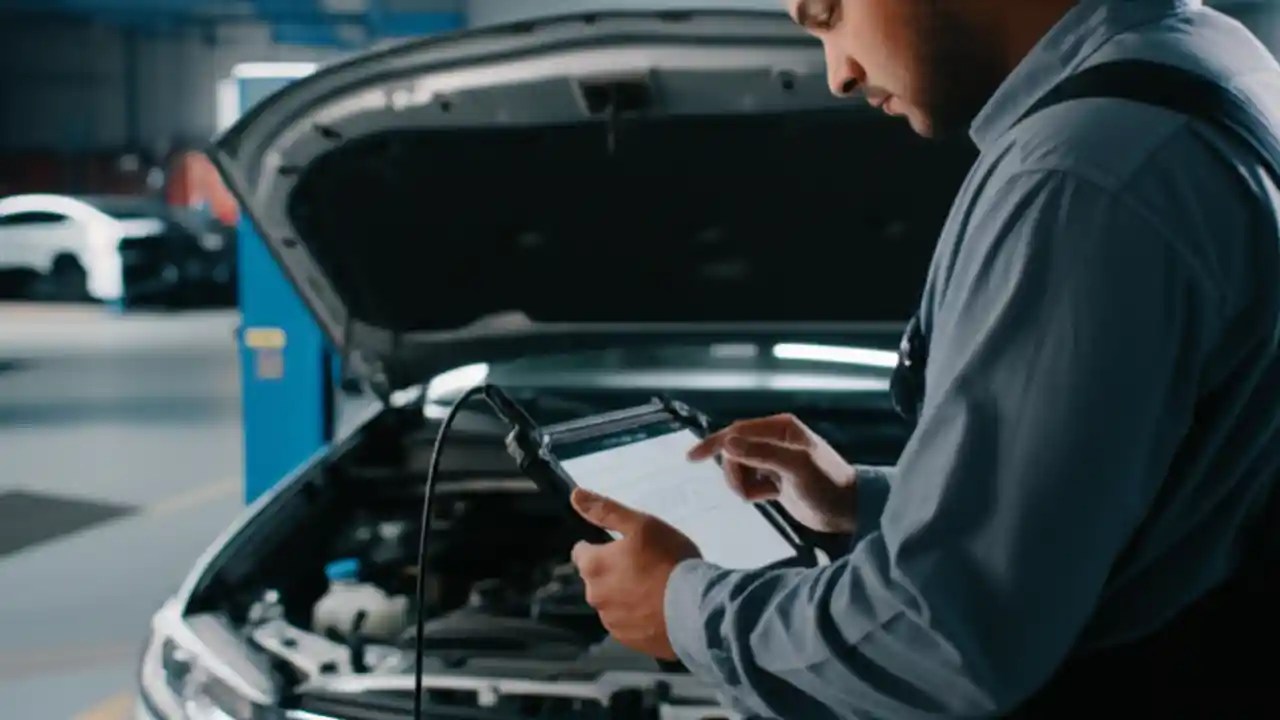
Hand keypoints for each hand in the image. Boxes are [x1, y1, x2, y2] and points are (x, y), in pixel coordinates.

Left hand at [569, 488, 699, 660]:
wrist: (697, 609)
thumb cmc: (669, 560)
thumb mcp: (641, 525)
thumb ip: (606, 511)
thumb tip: (575, 495)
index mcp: (593, 567)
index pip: (581, 552)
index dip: (600, 547)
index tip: (621, 547)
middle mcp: (595, 597)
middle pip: (597, 579)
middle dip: (612, 572)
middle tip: (645, 565)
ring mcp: (611, 623)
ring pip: (612, 603)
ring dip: (624, 596)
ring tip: (655, 589)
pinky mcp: (630, 642)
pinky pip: (628, 624)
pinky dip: (637, 617)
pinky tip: (659, 610)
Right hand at [688, 413, 857, 533]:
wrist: (847, 512)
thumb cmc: (827, 485)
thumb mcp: (796, 467)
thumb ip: (762, 453)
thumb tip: (727, 443)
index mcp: (780, 427)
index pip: (737, 431)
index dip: (713, 443)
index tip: (691, 459)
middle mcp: (775, 439)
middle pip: (733, 450)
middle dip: (733, 472)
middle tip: (748, 493)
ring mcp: (773, 459)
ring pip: (738, 467)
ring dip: (741, 484)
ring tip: (761, 496)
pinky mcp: (774, 479)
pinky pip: (747, 481)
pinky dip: (750, 491)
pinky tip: (768, 497)